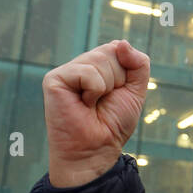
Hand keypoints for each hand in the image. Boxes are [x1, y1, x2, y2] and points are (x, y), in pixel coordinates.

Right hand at [42, 40, 149, 187]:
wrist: (97, 149)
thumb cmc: (113, 123)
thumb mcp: (136, 90)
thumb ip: (138, 63)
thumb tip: (121, 43)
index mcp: (96, 65)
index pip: (119, 48)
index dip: (127, 73)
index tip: (117, 93)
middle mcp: (80, 65)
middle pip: (111, 51)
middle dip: (118, 80)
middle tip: (103, 101)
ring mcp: (66, 71)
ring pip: (101, 60)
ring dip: (106, 87)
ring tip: (92, 104)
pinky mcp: (54, 79)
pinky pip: (88, 73)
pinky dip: (94, 90)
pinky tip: (82, 104)